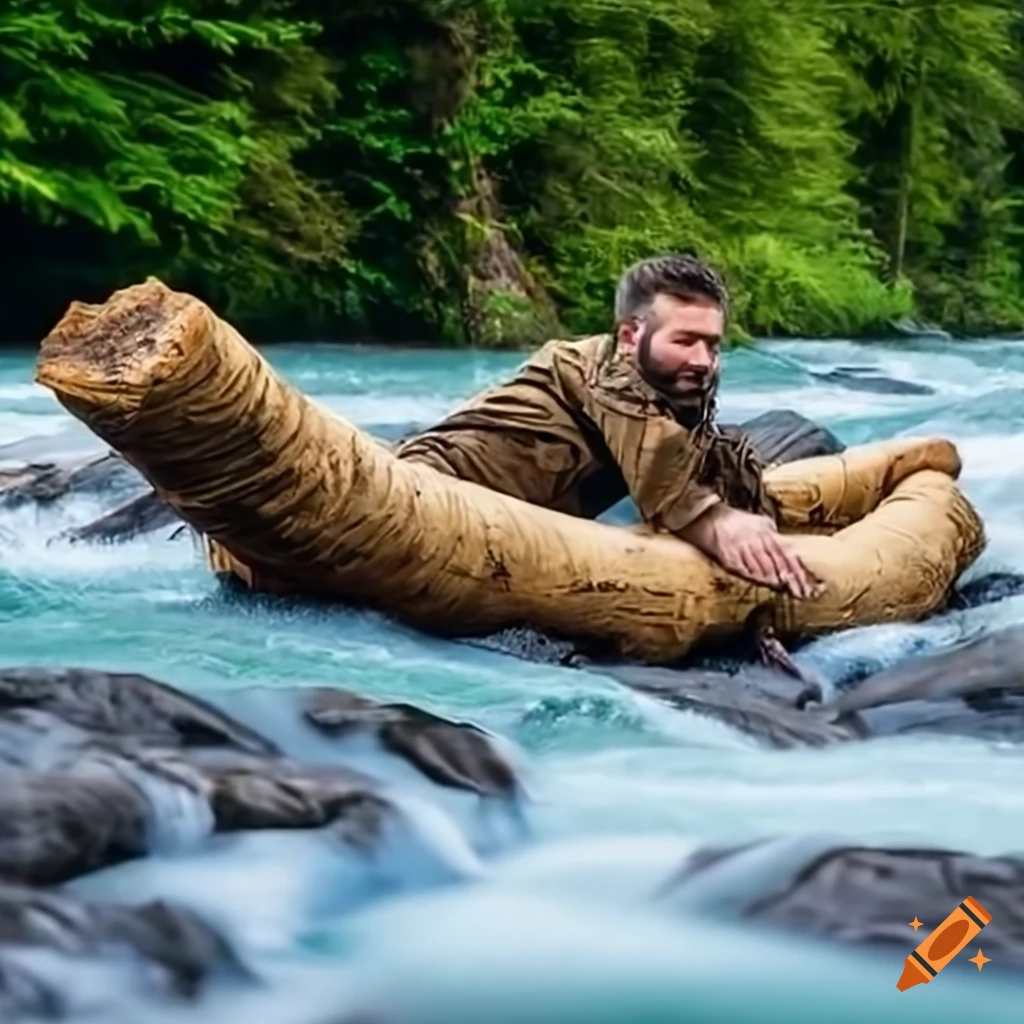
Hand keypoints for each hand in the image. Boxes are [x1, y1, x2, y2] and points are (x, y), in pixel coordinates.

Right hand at [682, 505, 823, 598]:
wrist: (708, 519)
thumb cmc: (735, 521)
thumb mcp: (760, 523)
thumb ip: (774, 537)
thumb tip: (789, 551)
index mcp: (767, 533)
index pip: (788, 555)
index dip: (800, 571)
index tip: (810, 584)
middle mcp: (758, 541)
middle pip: (779, 564)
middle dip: (793, 580)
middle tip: (803, 593)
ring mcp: (744, 550)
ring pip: (765, 569)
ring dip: (778, 580)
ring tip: (790, 591)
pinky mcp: (730, 559)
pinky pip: (747, 571)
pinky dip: (758, 578)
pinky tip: (767, 584)